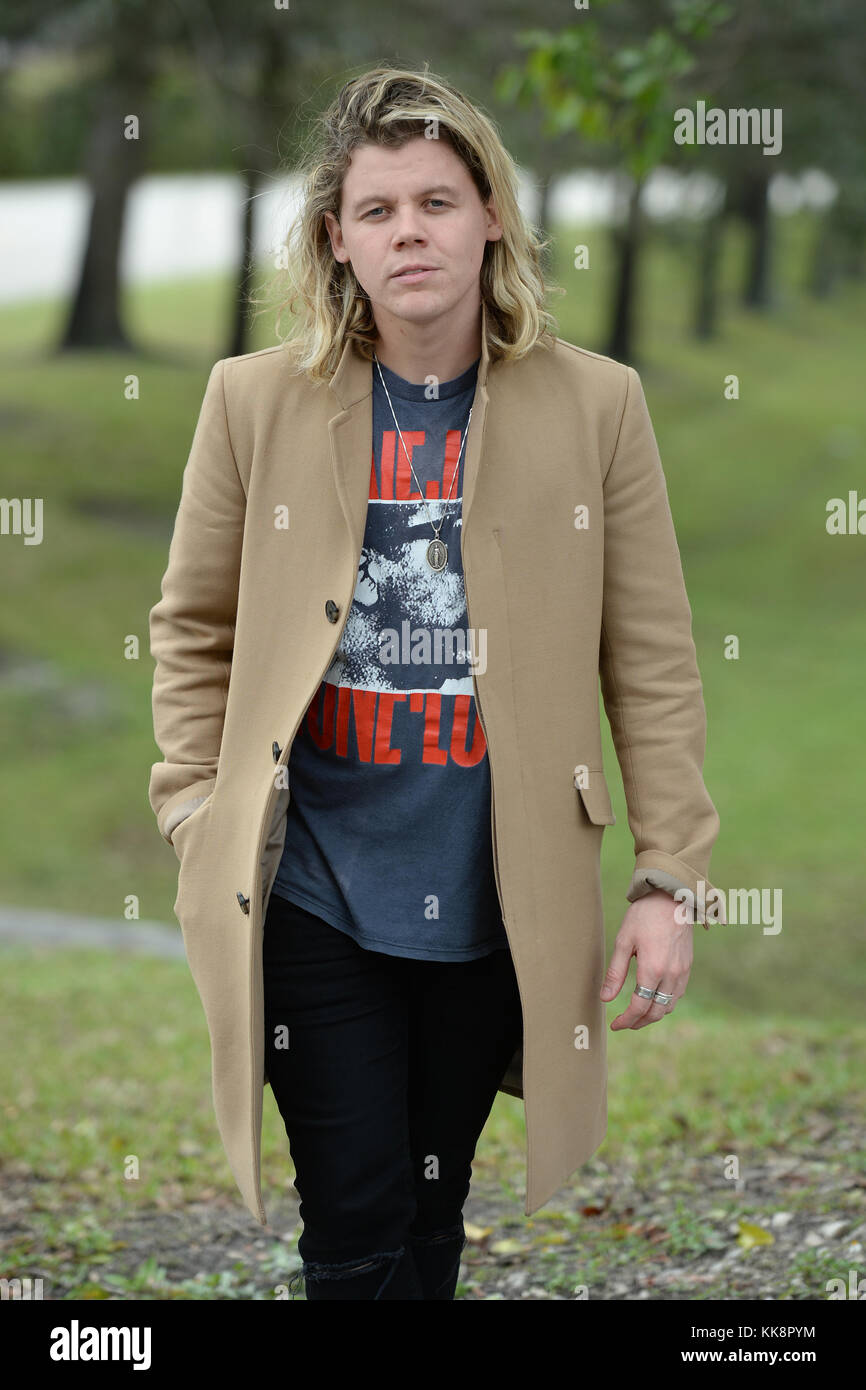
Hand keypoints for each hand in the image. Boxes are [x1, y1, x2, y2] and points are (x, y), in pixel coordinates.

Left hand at [600, 889, 692, 1030]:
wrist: (672, 897)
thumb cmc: (644, 915)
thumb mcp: (623, 941)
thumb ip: (615, 973)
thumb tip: (605, 999)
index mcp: (653, 969)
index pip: (639, 1007)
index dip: (626, 1020)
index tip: (615, 1025)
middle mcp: (671, 975)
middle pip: (656, 1012)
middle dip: (639, 1022)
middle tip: (624, 1023)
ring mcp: (682, 972)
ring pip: (669, 1006)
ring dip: (653, 1015)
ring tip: (637, 1015)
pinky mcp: (688, 966)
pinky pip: (677, 994)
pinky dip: (665, 1003)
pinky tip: (654, 998)